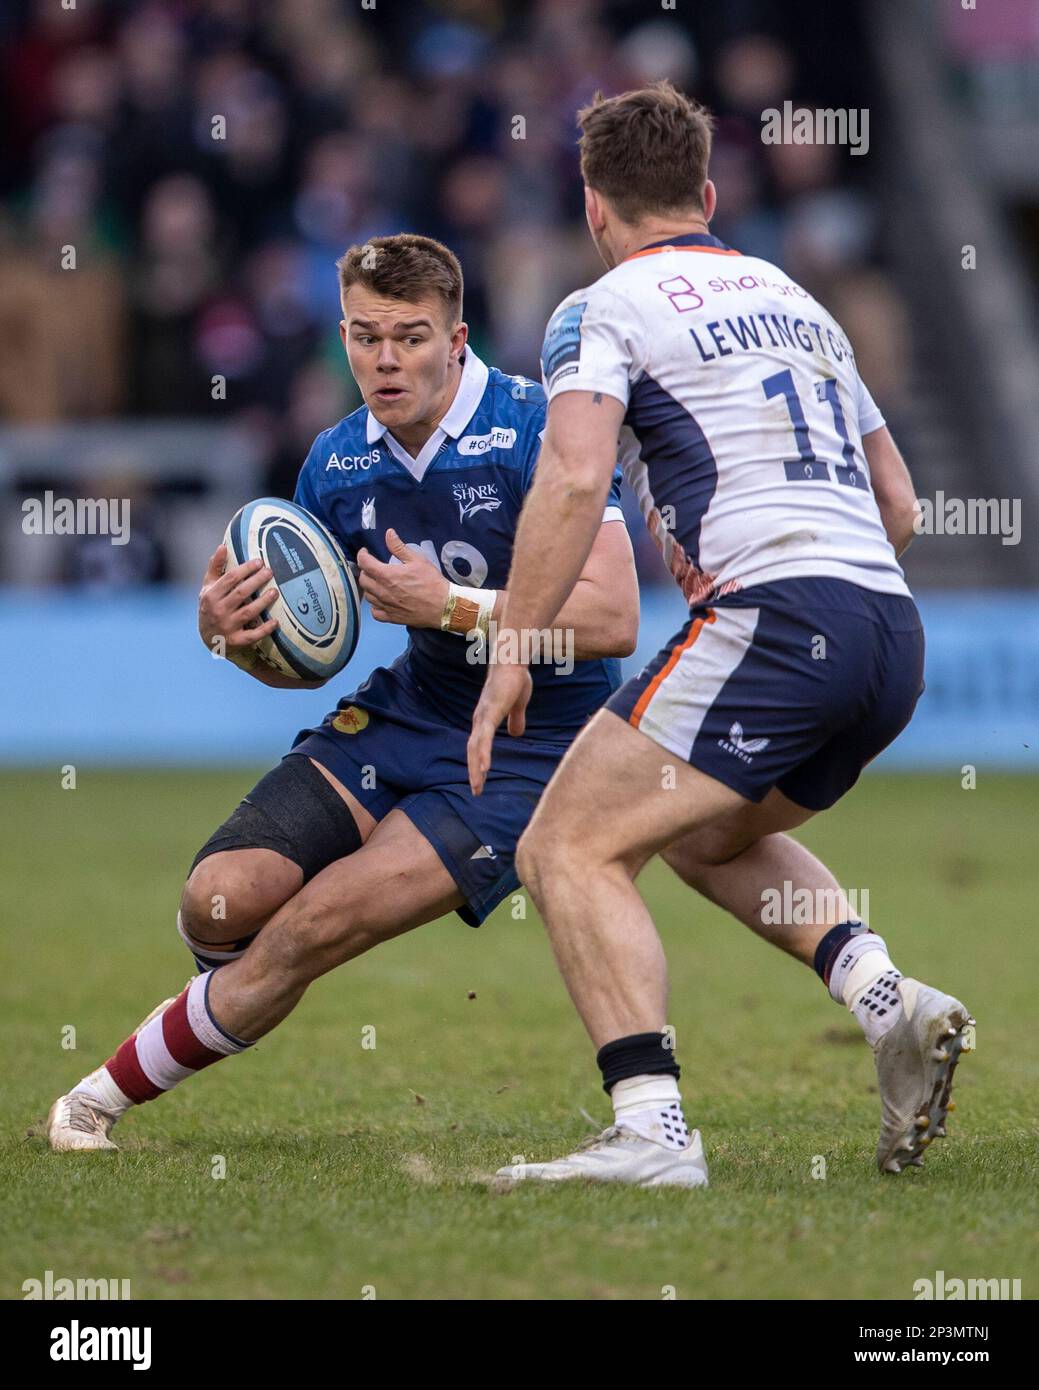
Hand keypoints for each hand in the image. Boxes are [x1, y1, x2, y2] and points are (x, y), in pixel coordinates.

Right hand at [198, 544, 278, 663]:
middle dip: (256, 581)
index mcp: (211, 595)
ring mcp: (227, 627)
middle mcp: (218, 611)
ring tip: (275, 591)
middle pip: (240, 593)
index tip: (259, 562)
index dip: (245, 569)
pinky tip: (276, 622)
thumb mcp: (208, 587)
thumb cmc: (211, 607)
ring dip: (263, 602)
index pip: (230, 579)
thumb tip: (222, 546)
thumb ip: (215, 568)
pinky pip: (252, 635)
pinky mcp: (236, 641)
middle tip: (270, 571)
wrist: (208, 638)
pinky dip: (264, 629)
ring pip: (248, 612)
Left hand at [356, 527, 448, 626]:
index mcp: (387, 575)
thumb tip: (388, 533)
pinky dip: (374, 605)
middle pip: (363, 580)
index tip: (366, 552)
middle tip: (373, 566)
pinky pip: (375, 612)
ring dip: (369, 587)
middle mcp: (382, 591)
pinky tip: (381, 601)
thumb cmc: (431, 582)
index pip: (364, 563)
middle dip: (365, 570)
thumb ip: (399, 547)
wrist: (443, 606)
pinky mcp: (391, 617)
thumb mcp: (417, 560)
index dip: (362, 555)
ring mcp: (386, 606)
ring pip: (367, 596)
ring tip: (377, 582)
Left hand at [467, 653, 532, 794]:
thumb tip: (516, 734)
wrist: (513, 659)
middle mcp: (480, 719)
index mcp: (485, 719)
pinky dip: (483, 754)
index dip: (478, 762)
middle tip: (477, 791)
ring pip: (476, 748)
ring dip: (476, 768)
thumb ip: (516, 719)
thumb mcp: (517, 704)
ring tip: (478, 786)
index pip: (478, 745)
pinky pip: (485, 738)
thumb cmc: (514, 678)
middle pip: (473, 750)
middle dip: (474, 771)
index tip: (481, 780)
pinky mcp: (490, 712)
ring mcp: (483, 716)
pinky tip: (484, 768)